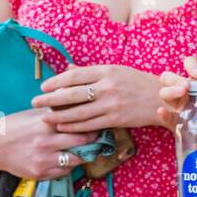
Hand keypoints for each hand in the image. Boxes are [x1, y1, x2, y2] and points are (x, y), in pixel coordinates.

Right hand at [0, 108, 99, 180]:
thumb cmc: (15, 126)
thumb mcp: (33, 113)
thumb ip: (55, 109)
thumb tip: (76, 98)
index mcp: (45, 124)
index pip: (78, 124)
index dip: (92, 124)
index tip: (99, 122)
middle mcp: (46, 143)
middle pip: (82, 143)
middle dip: (93, 141)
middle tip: (99, 138)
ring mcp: (43, 160)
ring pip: (76, 160)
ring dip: (83, 155)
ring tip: (88, 150)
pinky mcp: (40, 173)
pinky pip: (64, 172)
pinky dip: (69, 166)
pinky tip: (69, 159)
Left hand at [31, 64, 161, 130]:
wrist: (162, 98)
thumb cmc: (136, 82)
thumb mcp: (115, 70)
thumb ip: (91, 72)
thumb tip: (68, 70)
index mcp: (106, 71)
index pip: (74, 76)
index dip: (56, 82)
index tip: (43, 87)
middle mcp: (107, 86)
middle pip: (72, 94)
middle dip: (50, 99)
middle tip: (35, 102)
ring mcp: (111, 104)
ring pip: (78, 112)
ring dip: (59, 116)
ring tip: (45, 118)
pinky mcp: (116, 119)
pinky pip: (90, 125)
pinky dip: (74, 126)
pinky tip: (63, 127)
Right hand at [157, 56, 196, 132]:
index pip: (189, 65)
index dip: (191, 65)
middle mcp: (185, 90)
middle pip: (168, 78)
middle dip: (175, 79)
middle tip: (187, 86)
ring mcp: (180, 105)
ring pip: (164, 94)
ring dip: (170, 91)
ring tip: (182, 93)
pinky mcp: (179, 122)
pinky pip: (167, 117)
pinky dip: (163, 113)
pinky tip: (162, 111)